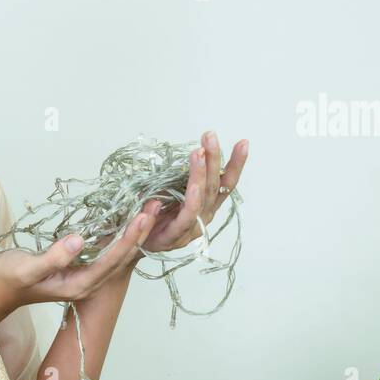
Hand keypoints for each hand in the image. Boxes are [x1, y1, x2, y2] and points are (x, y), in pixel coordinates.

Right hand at [0, 201, 158, 325]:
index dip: (128, 238)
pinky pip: (106, 252)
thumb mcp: (26, 268)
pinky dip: (119, 235)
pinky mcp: (79, 268)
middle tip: (156, 206)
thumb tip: (79, 240)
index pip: (111, 260)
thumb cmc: (6, 280)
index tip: (143, 217)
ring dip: (134, 233)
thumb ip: (53, 257)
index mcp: (78, 286)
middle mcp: (87, 283)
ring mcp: (84, 277)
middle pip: (121, 258)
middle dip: (140, 233)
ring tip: (149, 210)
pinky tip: (127, 220)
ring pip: (116, 255)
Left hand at [141, 130, 247, 252]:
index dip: (235, 164)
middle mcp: (204, 216)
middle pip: (213, 186)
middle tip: (210, 136)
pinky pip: (184, 220)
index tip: (243, 142)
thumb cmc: (155, 215)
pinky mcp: (173, 238)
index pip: (224, 182)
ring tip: (199, 154)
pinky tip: (192, 188)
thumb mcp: (170, 190)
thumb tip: (191, 151)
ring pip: (200, 200)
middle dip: (213, 159)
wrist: (135, 243)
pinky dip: (189, 203)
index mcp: (206, 204)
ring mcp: (191, 228)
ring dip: (200, 175)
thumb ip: (180, 176)